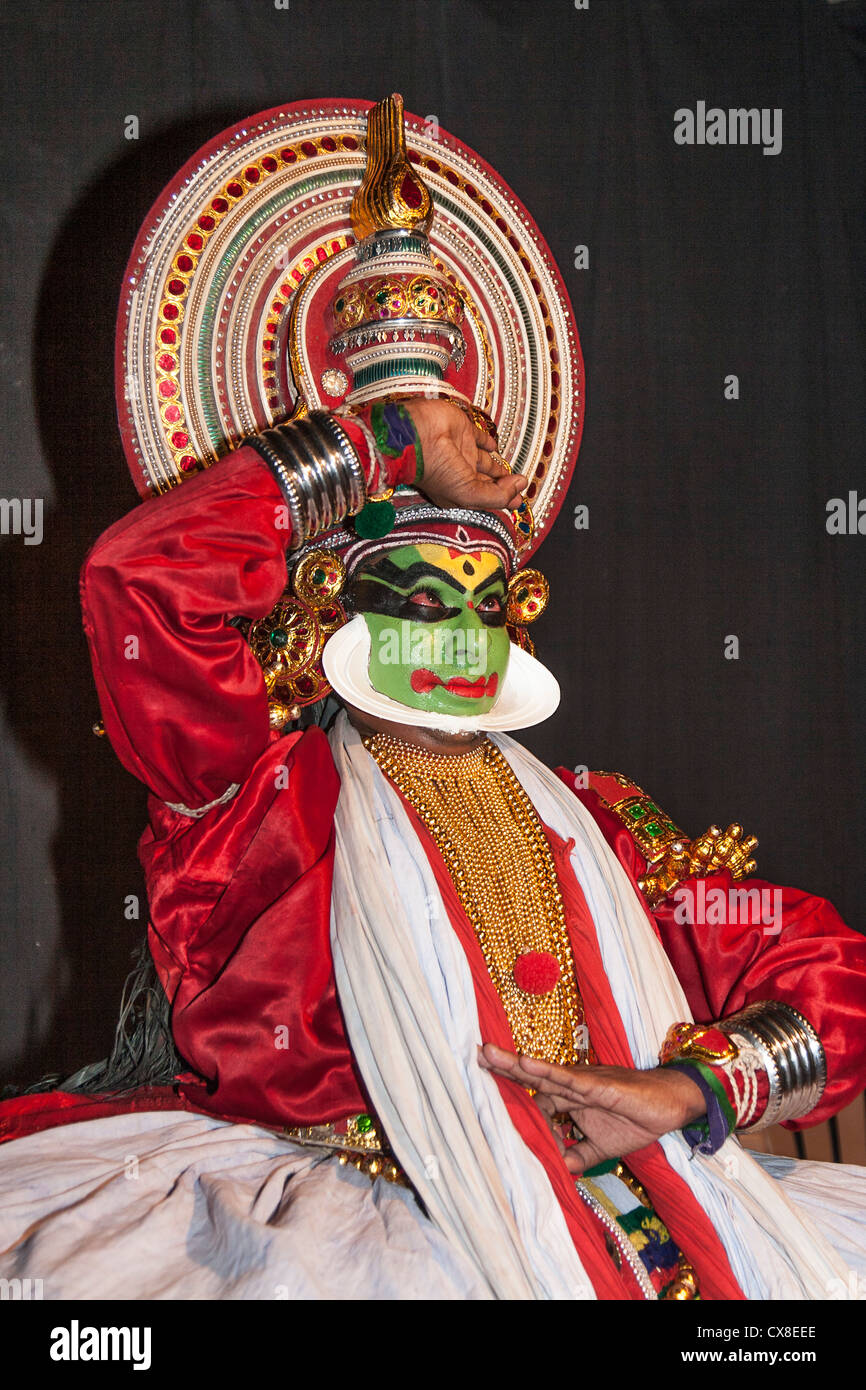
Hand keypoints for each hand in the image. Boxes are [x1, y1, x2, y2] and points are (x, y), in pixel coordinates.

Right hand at [402, 398, 526, 511]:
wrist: (418, 436)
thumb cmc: (437, 470)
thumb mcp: (469, 494)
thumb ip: (498, 494)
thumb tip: (522, 485)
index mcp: (457, 493)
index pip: (485, 498)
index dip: (503, 500)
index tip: (520, 501)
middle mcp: (459, 475)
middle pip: (487, 482)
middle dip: (503, 487)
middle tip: (521, 488)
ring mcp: (461, 452)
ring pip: (485, 463)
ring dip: (498, 468)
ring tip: (513, 473)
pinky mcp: (463, 431)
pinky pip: (479, 438)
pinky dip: (488, 443)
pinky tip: (495, 447)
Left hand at [478, 1043, 705, 1174]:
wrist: (670, 1107)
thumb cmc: (636, 1120)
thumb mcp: (602, 1148)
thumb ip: (578, 1156)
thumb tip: (557, 1172)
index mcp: (570, 1100)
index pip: (534, 1099)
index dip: (513, 1102)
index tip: (486, 1103)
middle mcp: (571, 1087)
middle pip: (531, 1078)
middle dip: (503, 1068)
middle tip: (474, 1055)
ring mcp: (583, 1083)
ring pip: (543, 1072)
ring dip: (515, 1064)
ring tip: (488, 1053)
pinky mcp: (599, 1084)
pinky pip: (569, 1077)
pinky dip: (547, 1071)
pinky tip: (526, 1063)